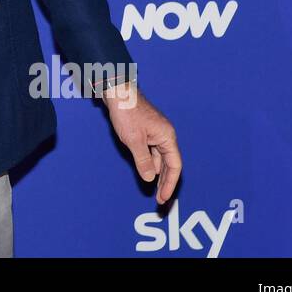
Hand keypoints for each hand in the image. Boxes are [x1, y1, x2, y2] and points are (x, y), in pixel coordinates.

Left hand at [101, 83, 181, 204]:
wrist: (116, 91)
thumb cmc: (127, 112)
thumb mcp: (134, 140)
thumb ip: (143, 160)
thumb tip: (149, 178)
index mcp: (167, 136)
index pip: (174, 165)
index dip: (170, 183)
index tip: (163, 197)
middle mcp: (164, 135)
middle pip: (169, 163)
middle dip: (166, 182)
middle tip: (161, 200)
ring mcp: (155, 133)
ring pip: (160, 158)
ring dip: (157, 173)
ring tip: (155, 189)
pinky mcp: (146, 131)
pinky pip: (152, 151)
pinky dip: (150, 162)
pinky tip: (146, 171)